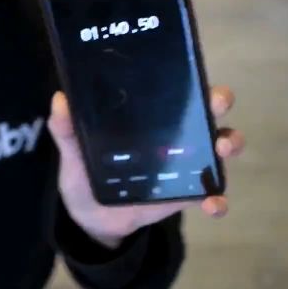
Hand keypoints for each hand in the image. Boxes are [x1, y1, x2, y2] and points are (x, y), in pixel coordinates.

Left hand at [48, 86, 244, 248]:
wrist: (90, 216)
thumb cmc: (86, 173)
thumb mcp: (73, 151)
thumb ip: (66, 130)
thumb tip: (59, 100)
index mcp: (147, 117)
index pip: (173, 89)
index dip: (189, 78)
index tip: (196, 72)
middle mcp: (173, 134)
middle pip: (205, 110)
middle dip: (217, 102)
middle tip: (215, 104)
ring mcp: (184, 163)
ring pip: (218, 146)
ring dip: (228, 143)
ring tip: (221, 150)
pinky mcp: (186, 194)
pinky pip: (212, 195)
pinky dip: (218, 199)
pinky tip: (213, 204)